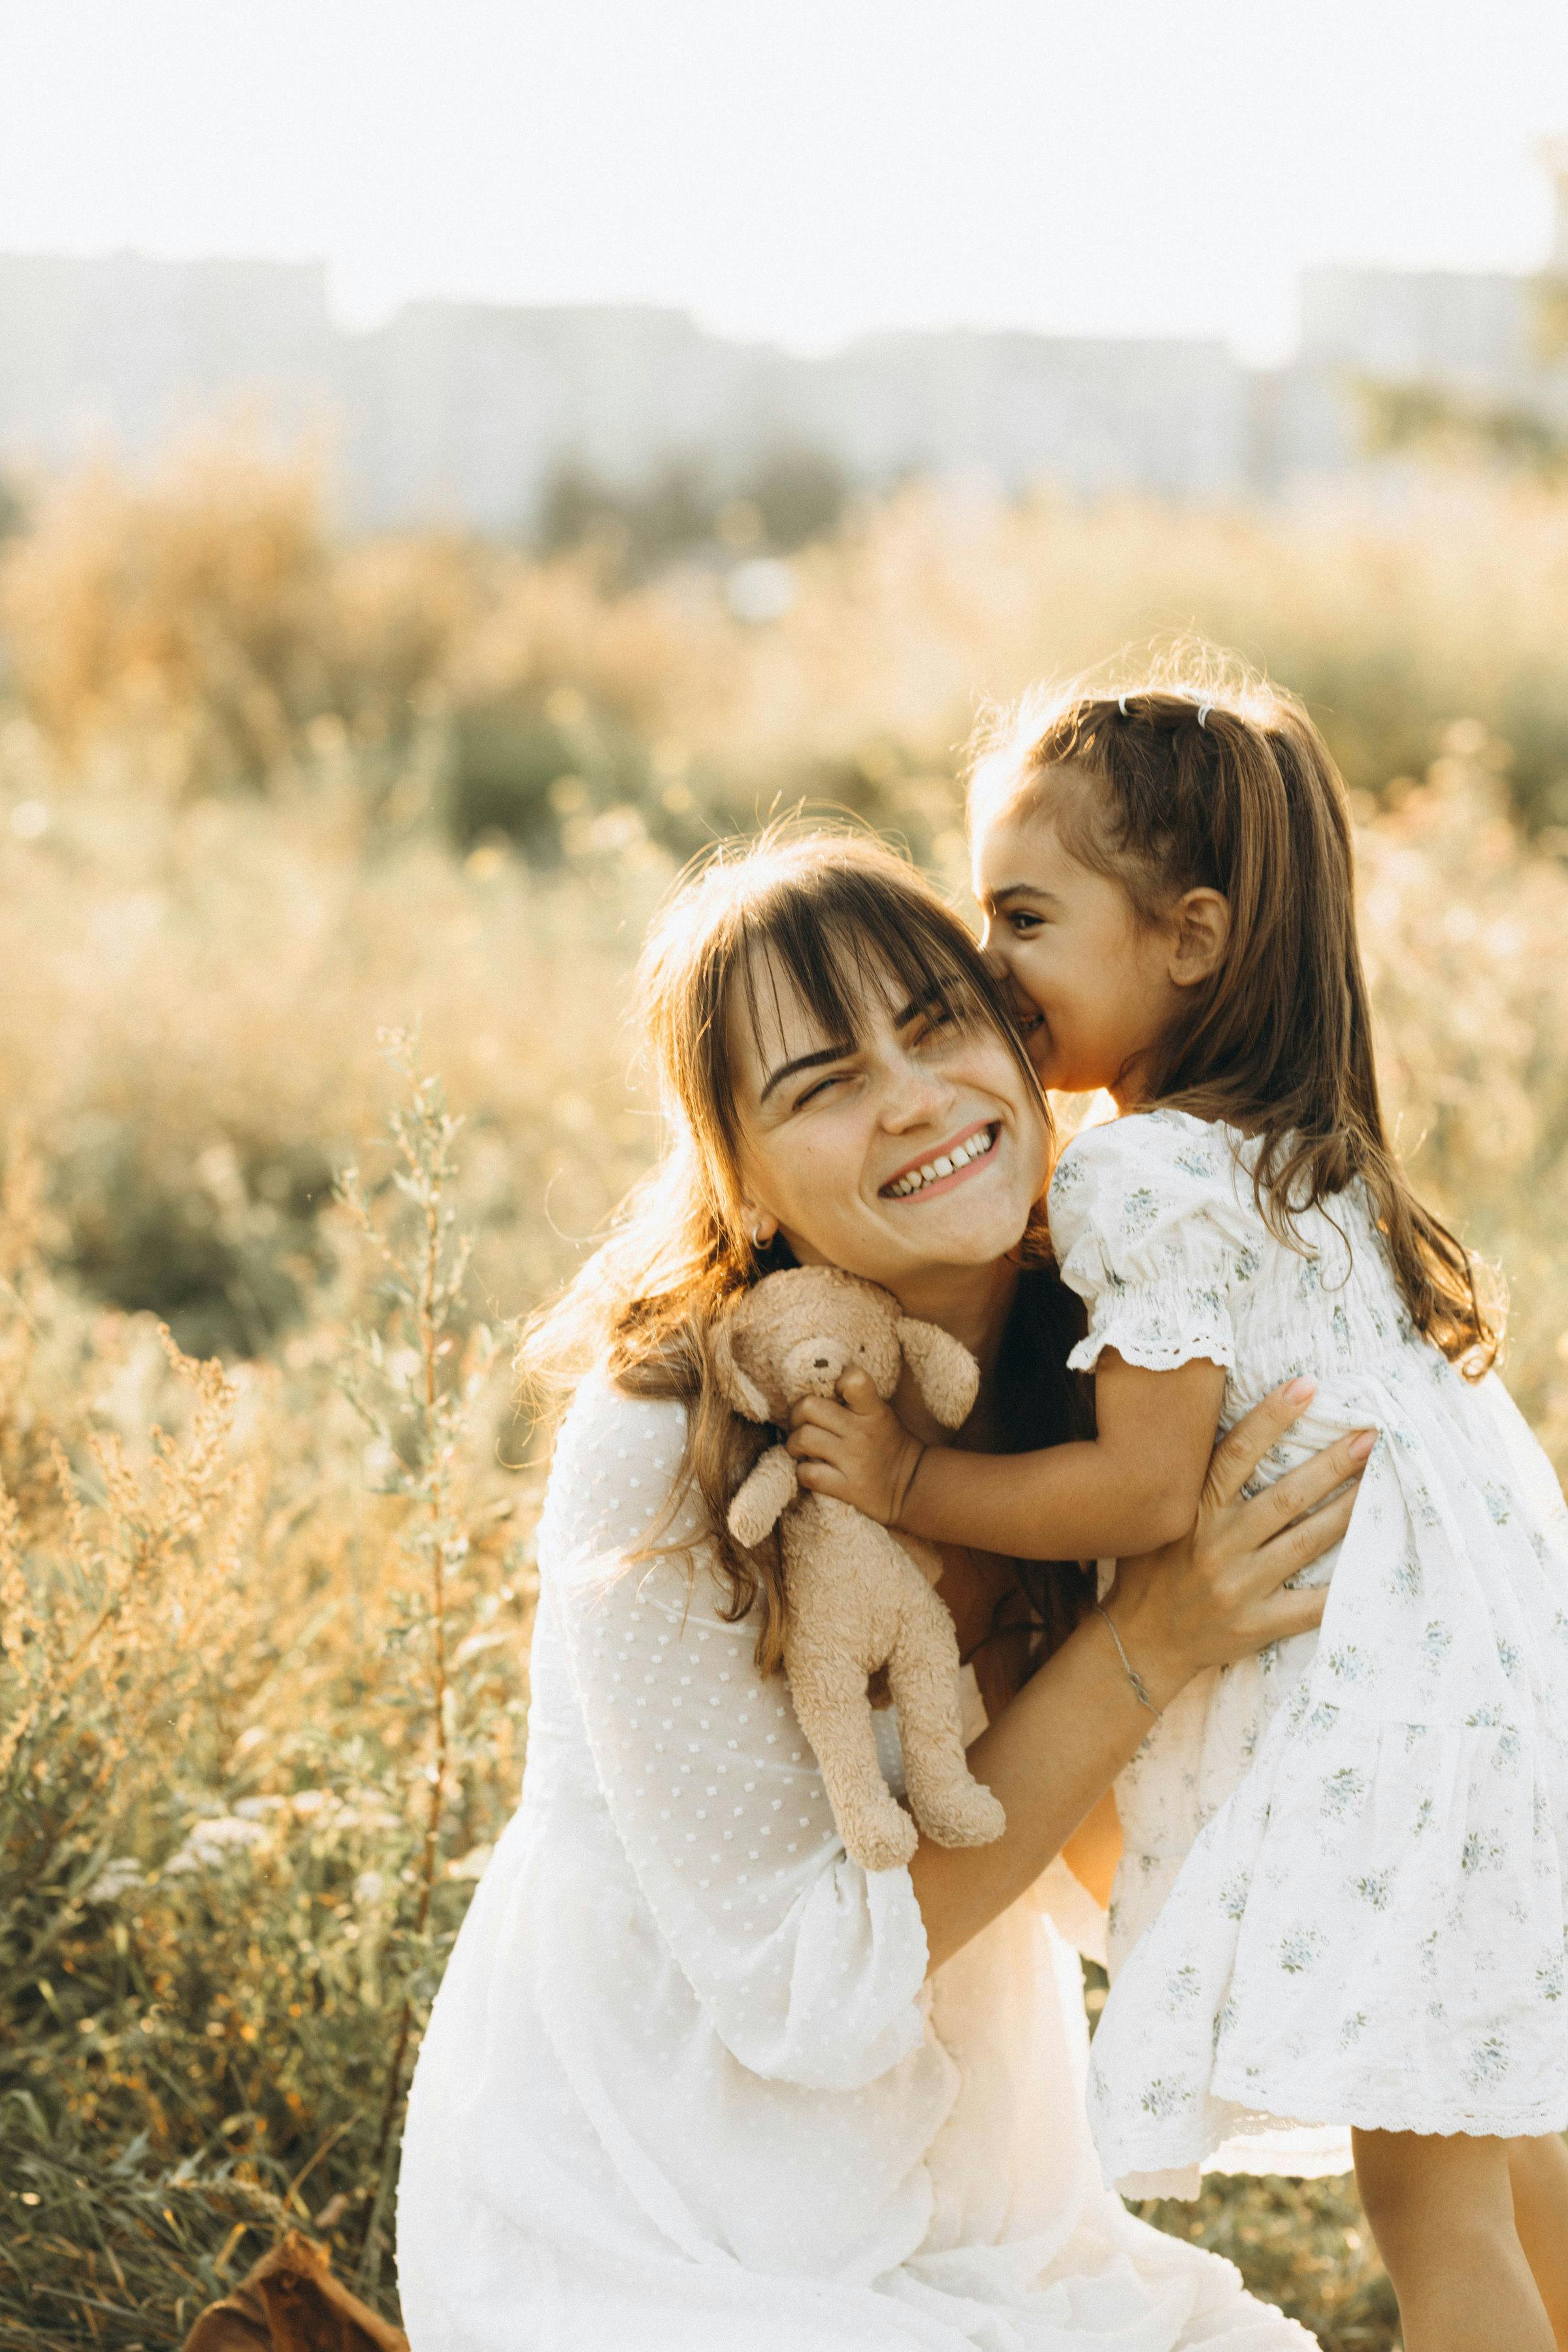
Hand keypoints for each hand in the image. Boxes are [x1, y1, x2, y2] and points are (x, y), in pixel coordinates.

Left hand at [787, 1372, 925, 1525]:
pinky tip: (810, 1471)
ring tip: (801, 1449)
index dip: (837, 1381)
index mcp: (873, 1410)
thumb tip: (813, 1389)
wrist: (911, 1487)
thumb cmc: (887, 1443)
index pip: (854, 1381)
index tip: (833, 1394)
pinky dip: (802, 1473)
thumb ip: (854, 1400)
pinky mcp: (847, 1487)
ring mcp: (854, 1460)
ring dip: (794, 1444)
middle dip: (797, 1415)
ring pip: (803, 1439)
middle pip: (809, 1406)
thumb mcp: (880, 1413)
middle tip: (802, 1425)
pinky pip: (807, 1474)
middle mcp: (862, 1433)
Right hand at [1102, 1378, 1375, 1711]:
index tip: (1308, 1386)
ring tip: (1381, 1484)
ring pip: (1307, 1542)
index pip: (1238, 1454)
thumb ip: (1193, 1482)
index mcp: (1194, 1511)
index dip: (1273, 1417)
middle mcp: (1218, 1545)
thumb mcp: (1160, 1517)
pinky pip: (1311, 1605)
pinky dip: (1344, 1587)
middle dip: (1332, 1464)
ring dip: (1347, 1510)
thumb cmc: (1152, 1570)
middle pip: (1286, 1497)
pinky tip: (1375, 1563)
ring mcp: (1240, 1586)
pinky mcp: (1258, 1623)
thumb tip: (1241, 1430)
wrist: (1140, 1641)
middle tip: (1370, 1436)